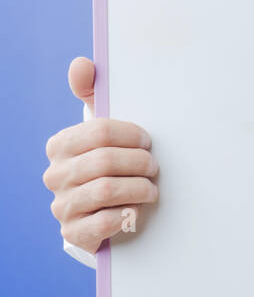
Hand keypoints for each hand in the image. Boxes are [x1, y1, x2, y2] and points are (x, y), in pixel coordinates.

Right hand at [43, 56, 158, 254]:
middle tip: (154, 167)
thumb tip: (81, 63)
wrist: (102, 210)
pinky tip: (135, 210)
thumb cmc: (106, 160)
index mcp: (60, 145)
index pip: (99, 131)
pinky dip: (126, 215)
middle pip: (105, 160)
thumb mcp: (101, 128)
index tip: (149, 141)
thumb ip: (92, 92)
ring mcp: (62, 205)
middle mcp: (55, 175)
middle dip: (139, 163)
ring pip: (106, 190)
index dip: (132, 135)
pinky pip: (103, 222)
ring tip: (151, 189)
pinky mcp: (74, 233)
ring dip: (138, 188)